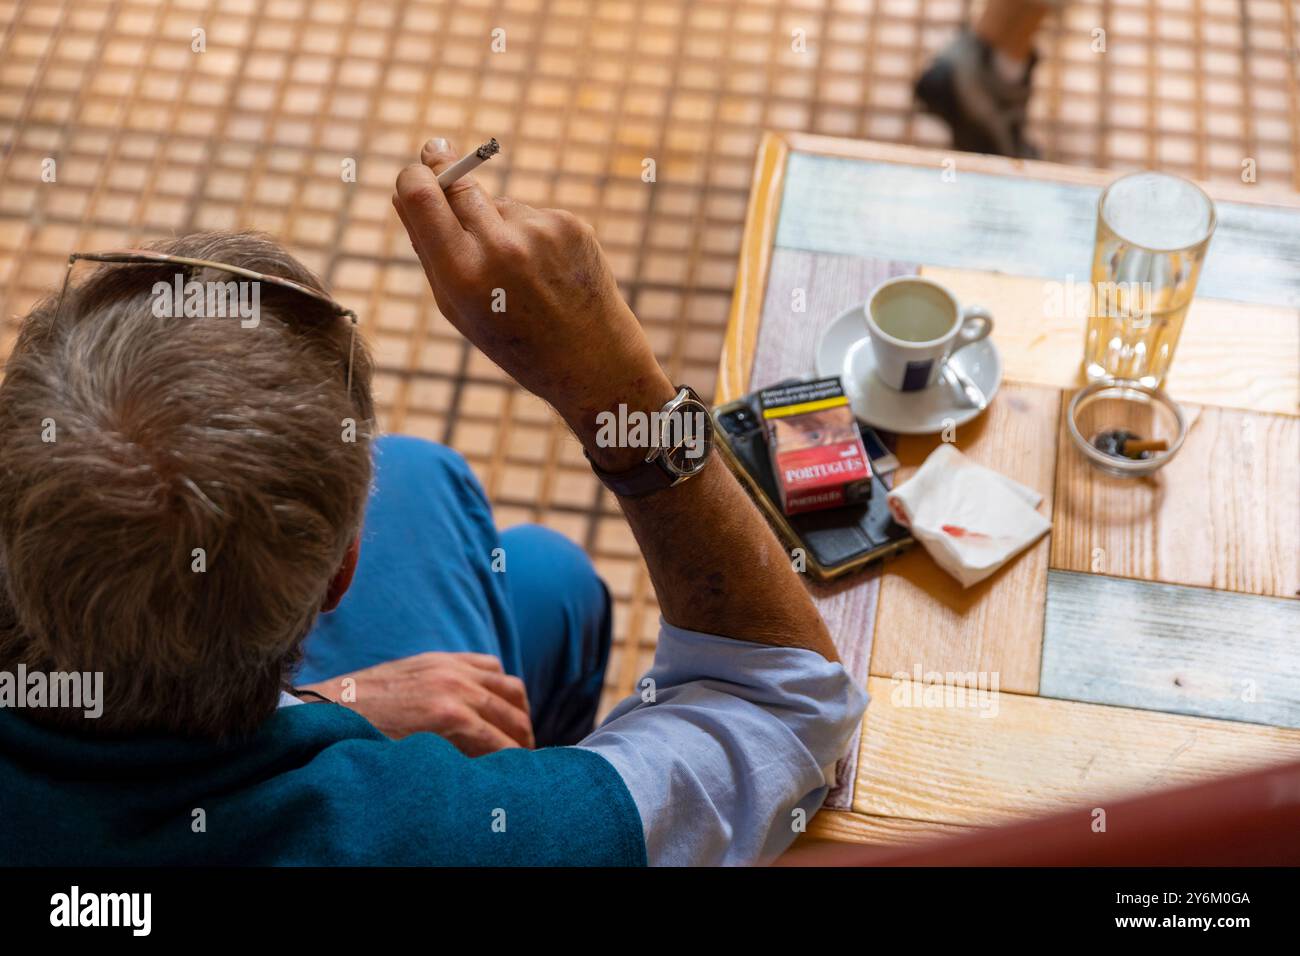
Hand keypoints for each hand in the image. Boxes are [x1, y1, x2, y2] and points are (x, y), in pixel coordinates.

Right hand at [300, 652, 533, 756]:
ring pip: (511, 717)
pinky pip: (496, 741)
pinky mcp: (448, 717)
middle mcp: (454, 672)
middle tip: (522, 752)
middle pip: (513, 695)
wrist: (326, 713)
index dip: (510, 703)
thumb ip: (431, 689)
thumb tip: (456, 717)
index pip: (497, 673)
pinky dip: (507, 757)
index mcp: (442, 662)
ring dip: (519, 742)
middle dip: (521, 724)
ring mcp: (454, 692)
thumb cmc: (355, 708)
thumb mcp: (400, 683)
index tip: (511, 727)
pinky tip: (504, 774)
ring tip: (516, 766)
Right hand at [392, 138, 674, 466]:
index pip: (422, 196)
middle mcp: (502, 247)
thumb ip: (429, 250)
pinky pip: (531, 215)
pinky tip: (546, 270)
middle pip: (457, 183)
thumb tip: (402, 191)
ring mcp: (540, 232)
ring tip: (520, 273)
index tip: (414, 171)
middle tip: (436, 150)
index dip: (413, 177)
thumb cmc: (514, 340)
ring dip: (496, 224)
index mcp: (464, 275)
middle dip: (444, 168)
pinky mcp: (570, 224)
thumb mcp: (458, 308)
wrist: (592, 361)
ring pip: (498, 204)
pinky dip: (530, 234)